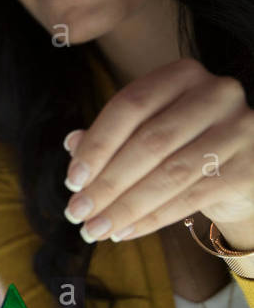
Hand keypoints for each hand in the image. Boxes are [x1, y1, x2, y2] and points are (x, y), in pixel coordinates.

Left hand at [63, 58, 253, 249]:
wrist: (237, 167)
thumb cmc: (179, 143)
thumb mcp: (144, 130)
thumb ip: (110, 135)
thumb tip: (72, 143)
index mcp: (182, 76)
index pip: (130, 106)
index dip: (96, 146)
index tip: (72, 181)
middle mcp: (217, 94)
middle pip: (150, 143)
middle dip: (107, 183)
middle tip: (76, 212)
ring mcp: (240, 129)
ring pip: (170, 174)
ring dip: (125, 207)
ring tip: (94, 229)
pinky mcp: (250, 167)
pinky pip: (191, 198)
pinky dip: (152, 219)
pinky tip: (124, 231)